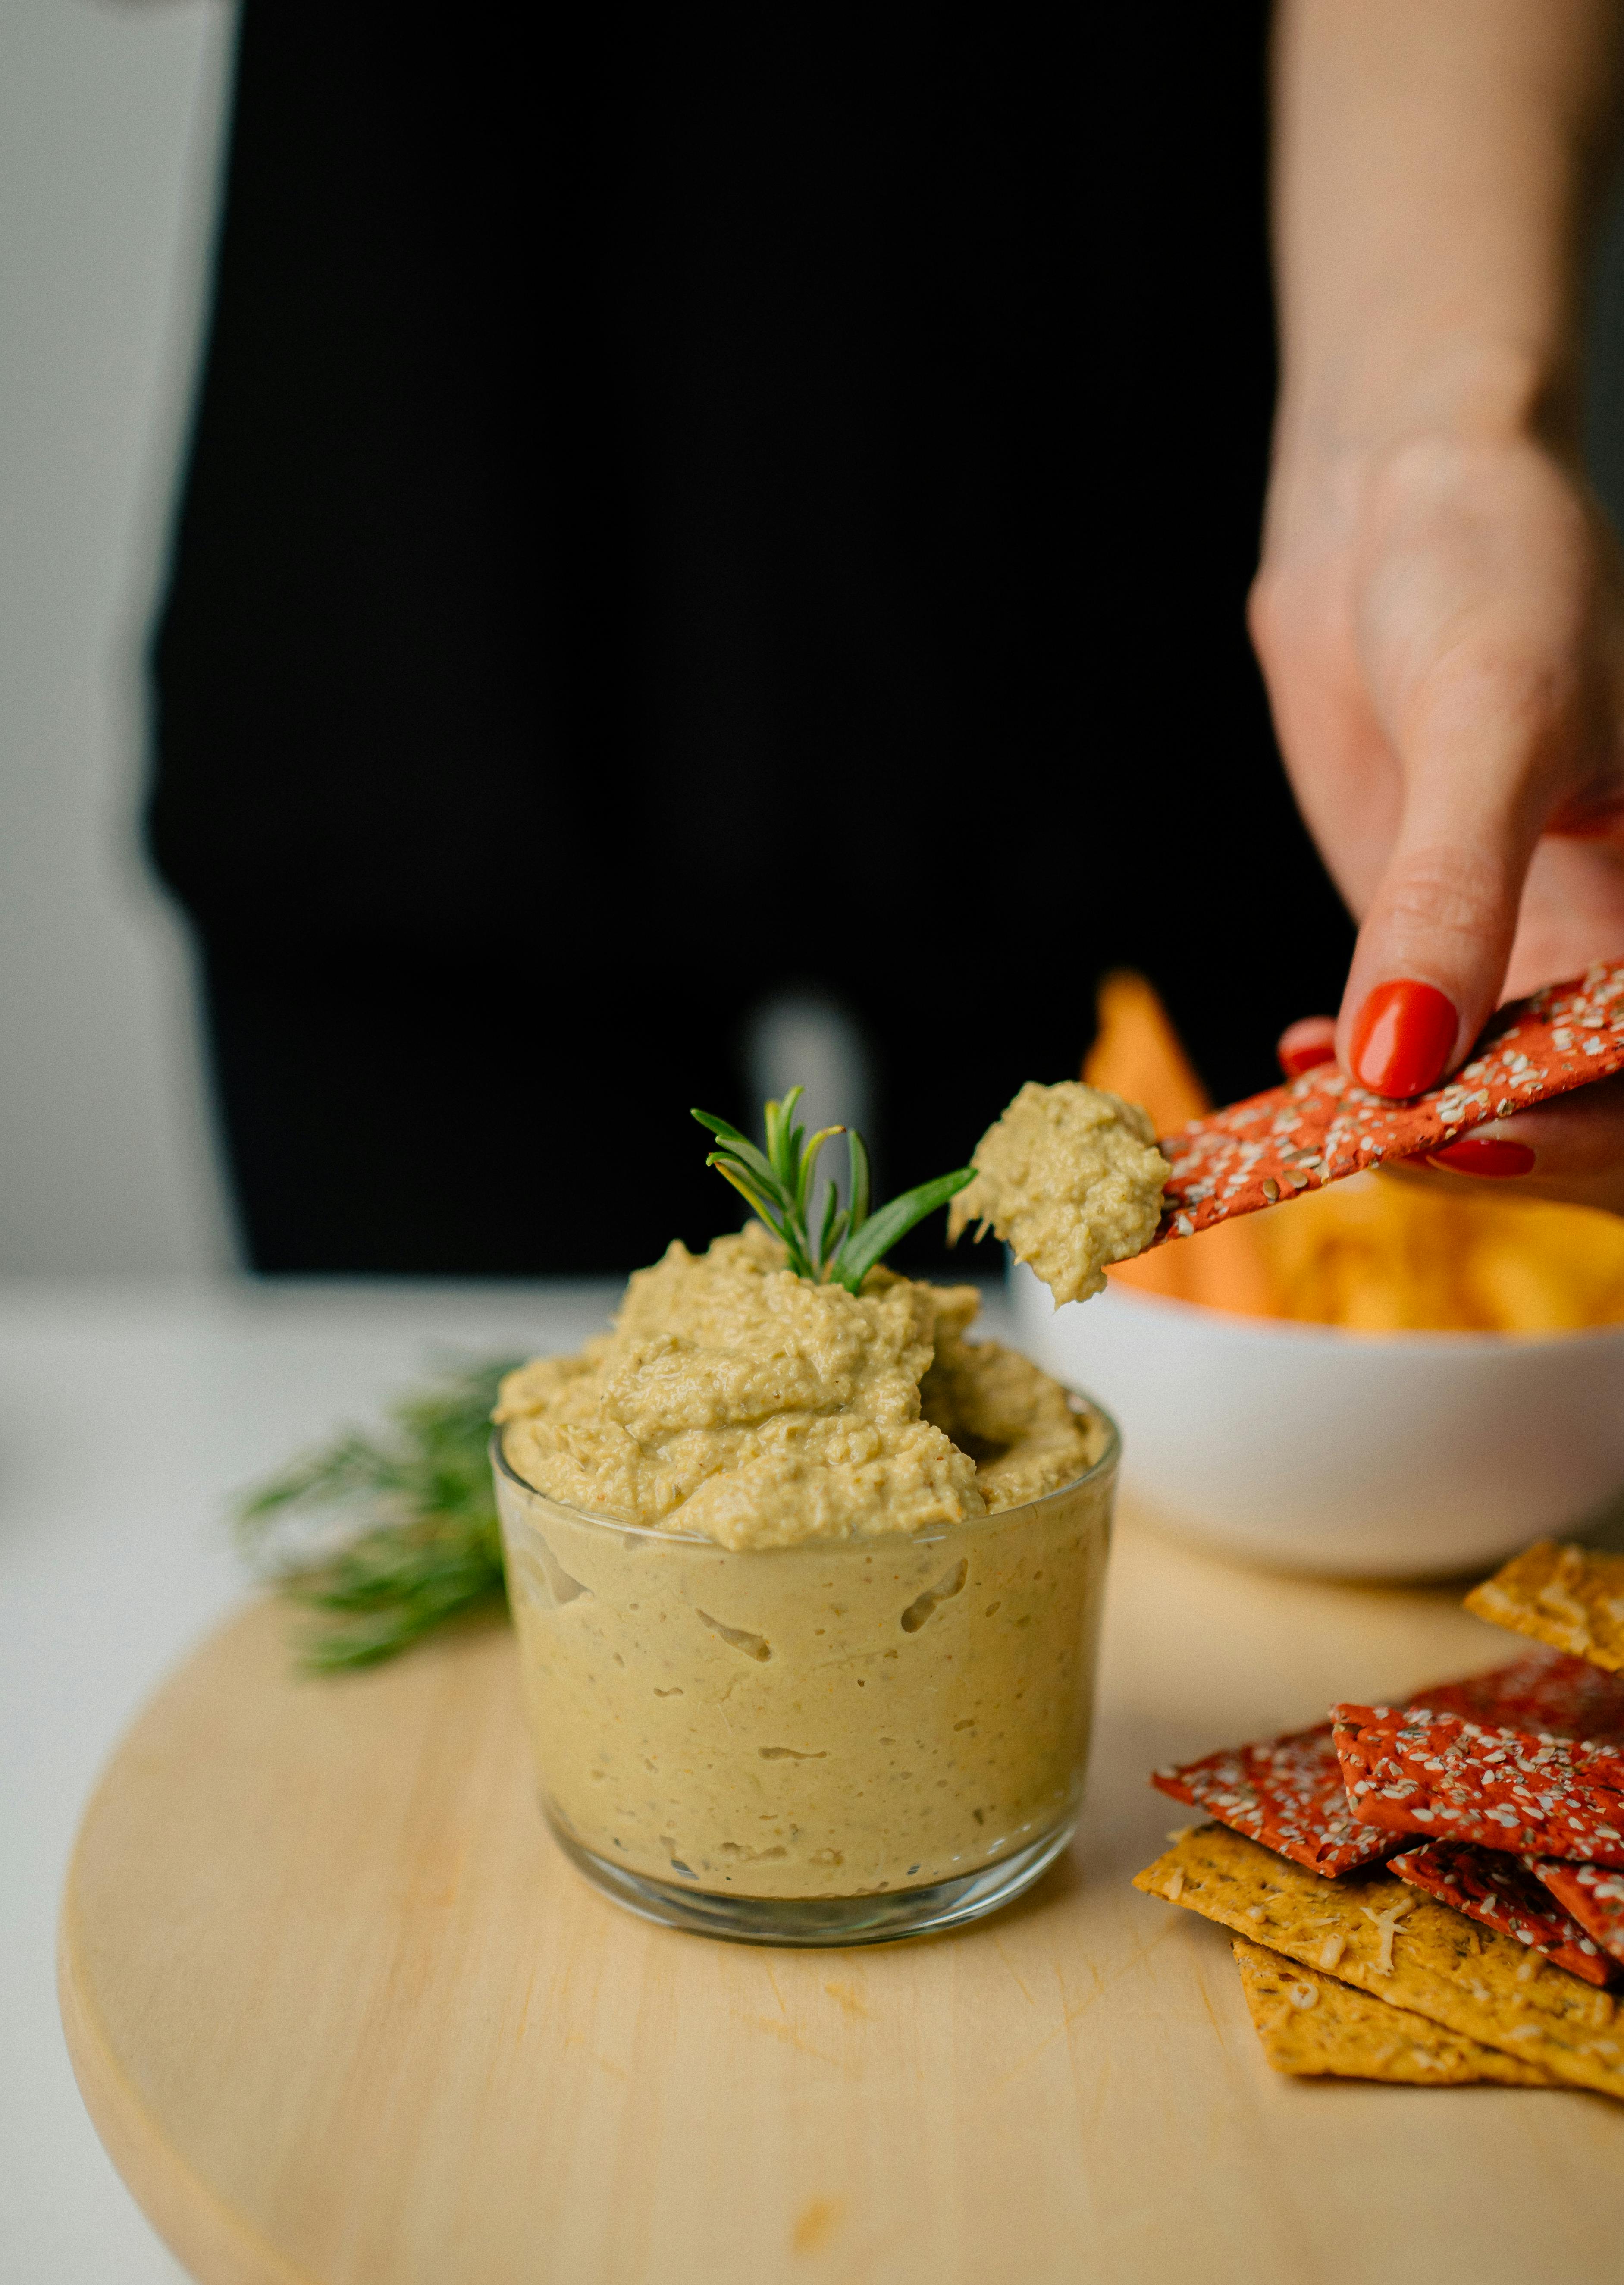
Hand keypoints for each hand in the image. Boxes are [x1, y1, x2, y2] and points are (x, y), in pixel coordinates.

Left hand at [1252, 410, 1623, 1213]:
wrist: (1401, 507)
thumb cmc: (1489, 565)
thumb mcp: (1489, 721)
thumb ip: (1451, 896)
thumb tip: (1397, 1063)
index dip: (1576, 1130)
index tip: (1462, 1135)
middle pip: (1593, 1119)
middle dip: (1489, 1150)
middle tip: (1361, 1139)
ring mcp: (1547, 956)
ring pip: (1506, 1106)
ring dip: (1412, 1132)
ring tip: (1313, 1118)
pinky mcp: (1458, 948)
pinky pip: (1431, 1058)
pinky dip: (1370, 1085)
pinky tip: (1306, 1065)